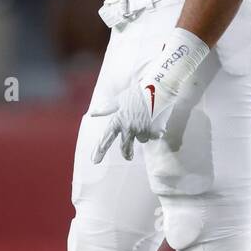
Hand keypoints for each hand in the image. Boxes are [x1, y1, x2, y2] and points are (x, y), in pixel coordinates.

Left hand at [90, 28, 208, 162]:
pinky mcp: (155, 132)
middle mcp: (129, 127)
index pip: (107, 137)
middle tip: (128, 157)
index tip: (95, 161)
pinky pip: (154, 135)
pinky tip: (157, 118)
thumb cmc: (139, 91)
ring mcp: (142, 130)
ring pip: (142, 138)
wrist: (159, 88)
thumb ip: (106, 108)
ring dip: (144, 132)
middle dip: (127, 153)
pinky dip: (156, 129)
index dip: (100, 150)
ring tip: (148, 117)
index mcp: (119, 119)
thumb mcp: (120, 99)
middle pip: (126, 147)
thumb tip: (92, 113)